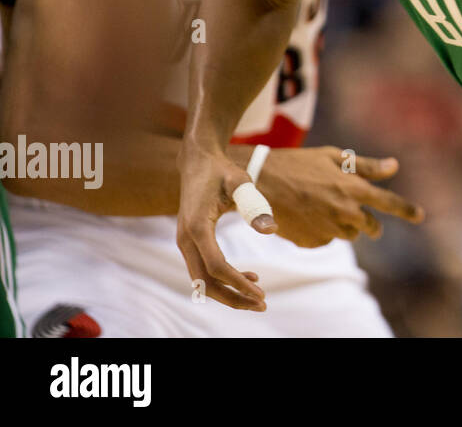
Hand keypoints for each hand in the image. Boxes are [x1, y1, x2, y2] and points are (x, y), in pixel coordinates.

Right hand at [176, 140, 268, 310]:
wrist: (198, 161)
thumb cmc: (221, 170)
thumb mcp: (241, 182)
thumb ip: (255, 204)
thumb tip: (272, 229)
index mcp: (197, 226)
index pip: (216, 266)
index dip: (238, 283)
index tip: (261, 292)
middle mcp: (185, 238)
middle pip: (205, 281)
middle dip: (232, 297)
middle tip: (262, 305)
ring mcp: (185, 242)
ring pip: (202, 279)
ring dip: (228, 291)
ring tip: (258, 296)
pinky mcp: (190, 242)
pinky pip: (203, 269)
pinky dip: (223, 279)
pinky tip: (249, 276)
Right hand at [256, 146, 424, 247]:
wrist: (257, 184)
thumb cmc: (296, 164)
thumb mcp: (332, 158)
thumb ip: (365, 166)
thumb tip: (394, 166)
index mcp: (353, 188)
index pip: (389, 202)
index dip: (406, 210)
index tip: (420, 216)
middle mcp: (345, 212)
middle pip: (370, 226)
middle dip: (370, 224)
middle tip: (363, 218)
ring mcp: (328, 229)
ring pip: (348, 235)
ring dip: (344, 226)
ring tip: (324, 209)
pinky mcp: (312, 242)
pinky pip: (326, 240)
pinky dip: (322, 232)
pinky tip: (307, 217)